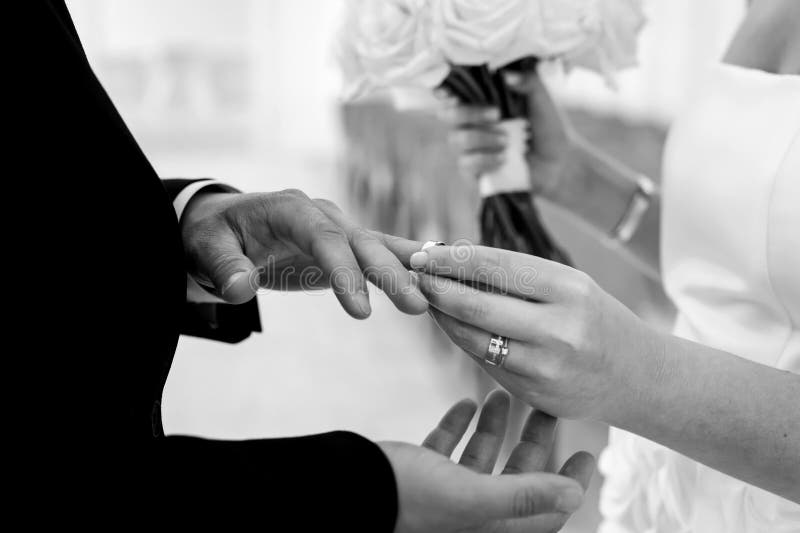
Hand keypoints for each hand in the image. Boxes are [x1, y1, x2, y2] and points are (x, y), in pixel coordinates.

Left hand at [180, 188, 427, 316]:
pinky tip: (435, 284)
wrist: (224, 228)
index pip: (324, 238)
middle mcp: (322, 213)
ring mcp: (338, 227)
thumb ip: (224, 267)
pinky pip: (380, 255)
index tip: (362, 311)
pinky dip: (407, 268)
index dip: (345, 272)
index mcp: (290, 208)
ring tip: (434, 301)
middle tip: (416, 306)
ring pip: (378, 248)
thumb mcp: (206, 249)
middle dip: (389, 273)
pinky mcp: (346, 247)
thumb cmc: (215, 236)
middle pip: (361, 241)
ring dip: (407, 273)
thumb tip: (239, 289)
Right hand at [382, 390, 594, 532]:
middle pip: (516, 476)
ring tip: (502, 396)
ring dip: (495, 428)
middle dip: (533, 442)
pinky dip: (459, 428)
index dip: (569, 483)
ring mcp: (443, 494)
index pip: (545, 509)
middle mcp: (470, 512)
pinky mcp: (418, 476)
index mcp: (489, 523)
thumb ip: (523, 495)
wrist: (345, 489)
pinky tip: (465, 404)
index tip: (586, 453)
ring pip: (482, 459)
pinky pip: (447, 450)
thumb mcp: (469, 496)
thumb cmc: (404, 496)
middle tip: (545, 409)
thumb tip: (575, 494)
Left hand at [407, 244, 663, 421]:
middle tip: (412, 274)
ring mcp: (546, 366)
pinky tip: (450, 323)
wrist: (636, 375)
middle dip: (437, 287)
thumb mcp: (569, 285)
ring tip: (425, 296)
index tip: (423, 252)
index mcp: (569, 289)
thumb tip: (453, 254)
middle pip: (476, 304)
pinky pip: (484, 361)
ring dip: (442, 315)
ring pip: (473, 337)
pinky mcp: (534, 394)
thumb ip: (517, 274)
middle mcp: (559, 329)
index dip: (452, 259)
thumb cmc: (593, 318)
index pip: (496, 267)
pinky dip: (462, 339)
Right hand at [440, 69, 572, 197]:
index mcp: (481, 103)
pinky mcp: (473, 172)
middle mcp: (470, 124)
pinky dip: (485, 159)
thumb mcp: (542, 100)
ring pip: (456, 139)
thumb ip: (528, 82)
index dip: (445, 91)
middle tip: (496, 114)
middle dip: (468, 113)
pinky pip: (465, 163)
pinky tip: (504, 159)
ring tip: (507, 142)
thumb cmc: (548, 129)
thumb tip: (506, 75)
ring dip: (483, 138)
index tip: (453, 91)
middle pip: (447, 115)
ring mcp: (469, 149)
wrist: (559, 163)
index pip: (453, 94)